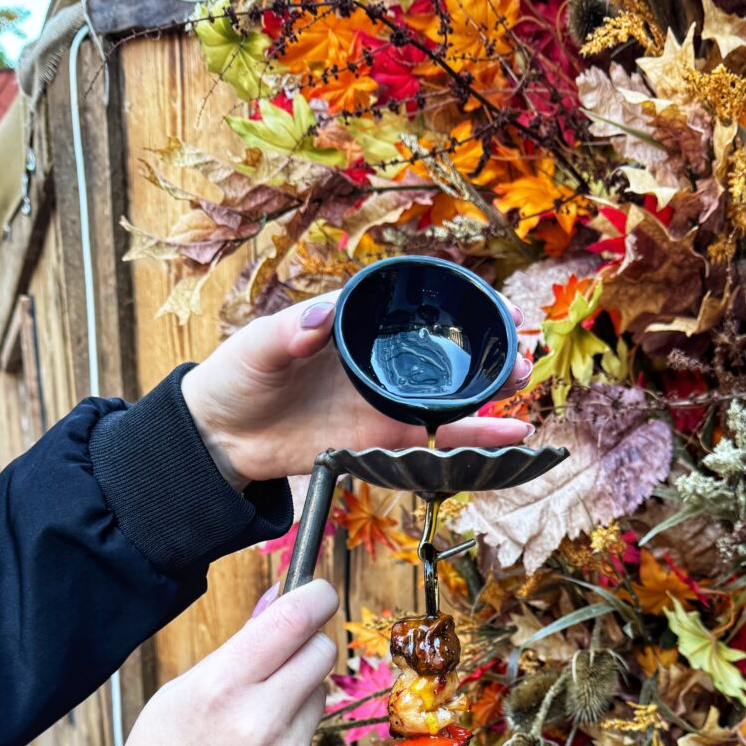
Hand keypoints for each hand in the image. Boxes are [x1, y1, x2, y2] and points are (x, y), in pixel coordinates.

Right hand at [96, 581, 338, 745]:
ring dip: (295, 703)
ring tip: (249, 732)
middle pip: (321, 654)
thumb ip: (238, 647)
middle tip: (282, 663)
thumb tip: (283, 598)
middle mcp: (260, 721)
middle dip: (307, 649)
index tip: (319, 593)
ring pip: (317, 700)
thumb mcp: (179, 695)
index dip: (316, 596)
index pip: (294, 620)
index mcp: (221, 687)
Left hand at [181, 290, 533, 486]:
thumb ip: (289, 331)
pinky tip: (509, 437)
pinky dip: (472, 440)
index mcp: (356, 328)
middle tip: (522, 350)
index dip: (457, 305)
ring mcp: (384, 403)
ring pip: (449, 397)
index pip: (415, 309)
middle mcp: (378, 363)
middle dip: (487, 350)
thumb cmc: (238, 378)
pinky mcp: (383, 442)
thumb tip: (321, 315)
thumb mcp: (258, 346)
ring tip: (523, 385)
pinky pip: (434, 442)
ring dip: (489, 393)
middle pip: (443, 354)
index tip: (494, 303)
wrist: (222, 438)